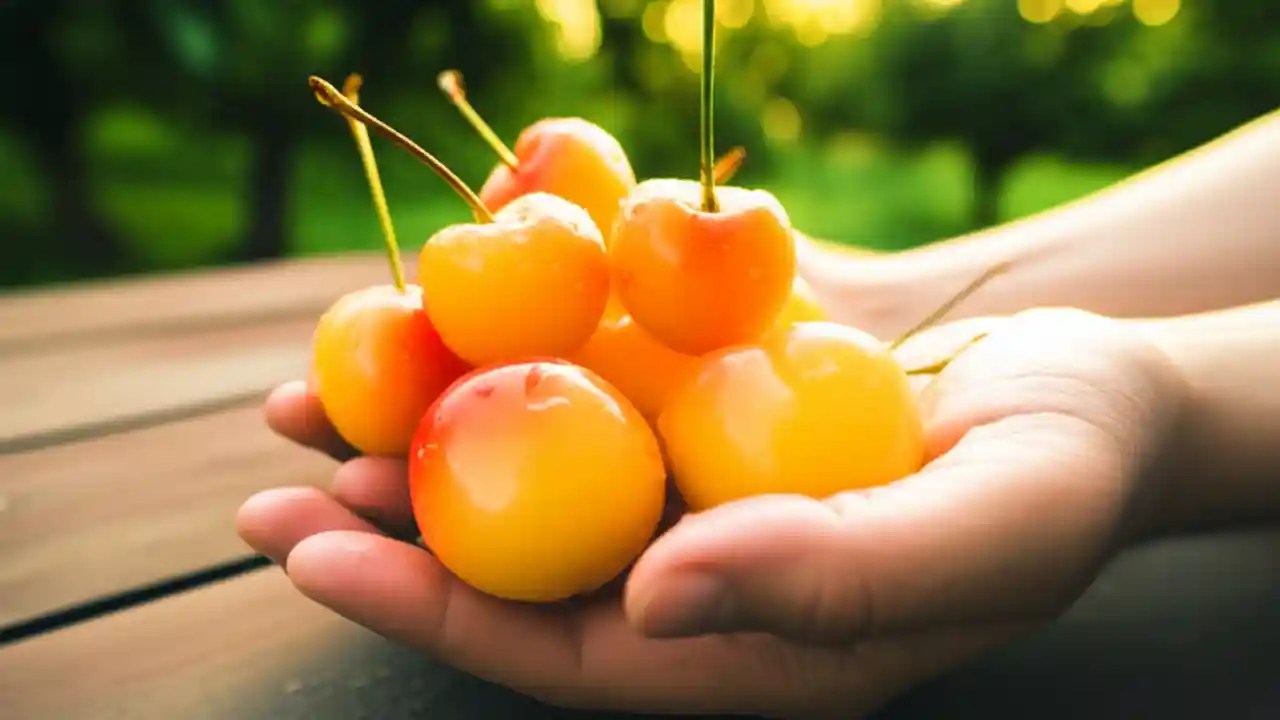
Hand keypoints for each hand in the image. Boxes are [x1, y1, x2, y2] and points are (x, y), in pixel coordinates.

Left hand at [238, 308, 1187, 717]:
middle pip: (518, 552)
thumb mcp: (980, 534)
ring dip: (428, 419)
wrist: (1096, 380)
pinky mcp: (704, 382)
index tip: (312, 551)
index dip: (430, 607)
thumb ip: (826, 579)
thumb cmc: (1062, 473)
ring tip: (312, 391)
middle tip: (276, 478)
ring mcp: (692, 467)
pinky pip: (587, 359)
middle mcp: (693, 559)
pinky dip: (516, 321)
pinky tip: (442, 287)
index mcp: (738, 640)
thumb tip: (651, 600)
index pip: (557, 649)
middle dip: (392, 522)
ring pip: (533, 454)